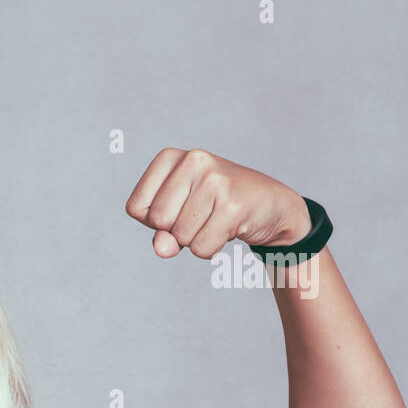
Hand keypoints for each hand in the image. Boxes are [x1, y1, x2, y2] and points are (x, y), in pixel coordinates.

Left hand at [125, 148, 310, 258]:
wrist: (271, 205)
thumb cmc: (216, 207)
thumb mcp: (179, 214)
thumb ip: (161, 232)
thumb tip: (162, 249)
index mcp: (171, 158)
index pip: (135, 208)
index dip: (153, 221)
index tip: (179, 209)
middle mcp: (193, 161)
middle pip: (158, 222)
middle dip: (176, 231)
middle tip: (201, 216)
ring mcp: (215, 181)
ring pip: (180, 237)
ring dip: (196, 240)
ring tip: (216, 220)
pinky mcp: (233, 205)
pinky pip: (201, 248)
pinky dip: (211, 249)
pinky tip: (228, 228)